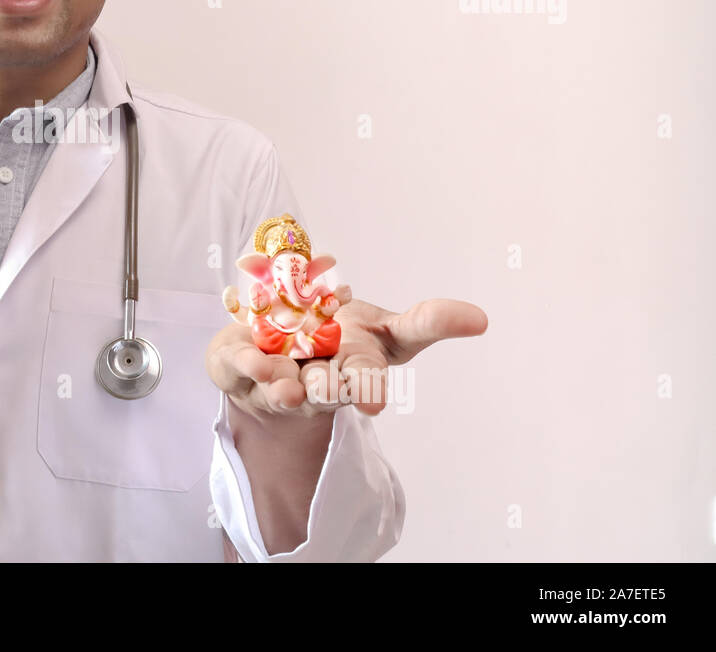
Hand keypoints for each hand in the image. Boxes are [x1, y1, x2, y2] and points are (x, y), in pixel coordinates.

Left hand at [206, 297, 487, 419]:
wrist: (270, 347)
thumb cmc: (335, 336)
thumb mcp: (383, 326)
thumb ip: (426, 322)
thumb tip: (481, 319)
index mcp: (356, 368)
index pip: (368, 377)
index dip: (369, 387)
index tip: (372, 402)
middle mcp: (317, 381)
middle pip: (326, 388)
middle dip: (328, 389)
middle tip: (328, 388)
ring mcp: (277, 378)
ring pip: (282, 386)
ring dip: (283, 387)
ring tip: (284, 387)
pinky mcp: (239, 368)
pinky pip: (241, 367)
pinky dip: (246, 363)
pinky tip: (250, 359)